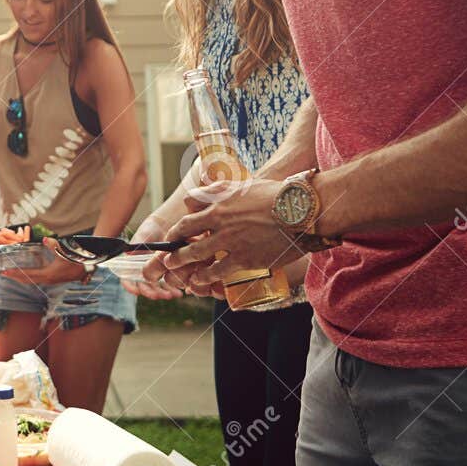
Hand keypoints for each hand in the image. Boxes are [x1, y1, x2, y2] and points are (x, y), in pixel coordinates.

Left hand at [6, 247, 88, 286]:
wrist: (85, 269)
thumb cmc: (75, 261)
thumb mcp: (65, 252)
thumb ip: (54, 245)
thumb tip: (45, 239)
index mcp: (48, 274)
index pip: (28, 275)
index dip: (16, 273)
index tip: (6, 272)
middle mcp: (47, 279)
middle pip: (27, 280)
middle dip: (15, 277)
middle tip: (3, 273)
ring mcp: (49, 281)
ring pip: (31, 281)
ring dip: (20, 278)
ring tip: (10, 274)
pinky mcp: (51, 279)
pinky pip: (35, 279)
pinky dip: (27, 277)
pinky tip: (24, 274)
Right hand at [120, 215, 180, 298]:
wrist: (166, 225)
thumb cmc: (151, 229)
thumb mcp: (143, 236)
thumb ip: (136, 246)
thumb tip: (127, 253)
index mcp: (132, 264)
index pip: (127, 280)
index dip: (131, 287)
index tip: (138, 291)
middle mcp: (143, 271)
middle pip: (144, 287)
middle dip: (152, 293)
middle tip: (160, 295)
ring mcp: (155, 273)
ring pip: (157, 289)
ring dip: (164, 293)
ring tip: (174, 294)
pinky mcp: (167, 273)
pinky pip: (169, 286)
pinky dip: (174, 290)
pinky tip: (181, 292)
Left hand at [157, 177, 297, 290]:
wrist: (300, 212)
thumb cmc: (275, 195)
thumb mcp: (243, 185)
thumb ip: (221, 190)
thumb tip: (203, 194)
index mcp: (219, 202)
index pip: (188, 210)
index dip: (178, 224)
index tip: (176, 232)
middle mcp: (219, 222)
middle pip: (185, 234)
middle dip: (172, 246)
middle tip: (166, 255)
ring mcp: (230, 241)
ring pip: (196, 255)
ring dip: (182, 263)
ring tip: (175, 270)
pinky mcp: (243, 259)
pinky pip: (217, 272)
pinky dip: (205, 277)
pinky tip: (199, 281)